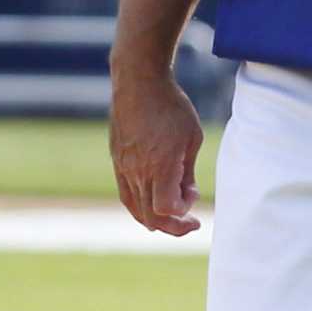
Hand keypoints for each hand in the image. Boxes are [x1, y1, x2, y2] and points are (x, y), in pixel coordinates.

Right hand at [109, 70, 204, 236]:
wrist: (139, 84)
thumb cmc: (172, 107)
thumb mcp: (192, 137)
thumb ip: (187, 171)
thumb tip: (186, 195)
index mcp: (160, 165)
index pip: (166, 209)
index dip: (182, 212)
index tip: (194, 195)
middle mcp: (138, 172)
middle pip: (151, 217)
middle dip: (173, 226)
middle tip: (190, 223)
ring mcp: (124, 169)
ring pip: (136, 209)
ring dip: (156, 220)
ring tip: (173, 218)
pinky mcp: (117, 163)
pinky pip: (126, 195)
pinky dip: (140, 207)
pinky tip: (154, 204)